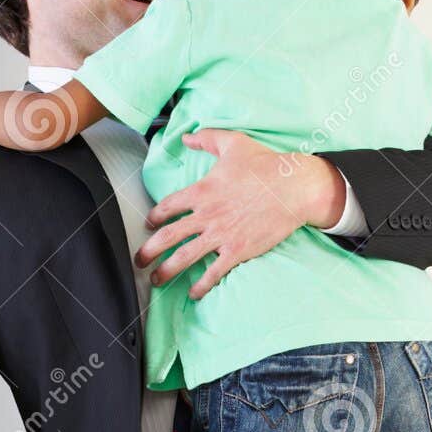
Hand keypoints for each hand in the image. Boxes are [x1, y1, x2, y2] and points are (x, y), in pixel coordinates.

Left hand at [135, 130, 346, 298]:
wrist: (293, 188)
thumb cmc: (265, 164)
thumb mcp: (233, 143)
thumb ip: (207, 138)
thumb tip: (187, 136)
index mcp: (201, 191)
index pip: (167, 207)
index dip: (154, 218)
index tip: (149, 226)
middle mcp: (205, 215)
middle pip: (167, 237)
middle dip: (148, 251)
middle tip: (138, 261)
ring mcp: (220, 235)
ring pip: (183, 258)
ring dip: (166, 271)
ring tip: (156, 280)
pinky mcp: (236, 251)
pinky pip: (212, 273)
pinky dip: (201, 286)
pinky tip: (193, 294)